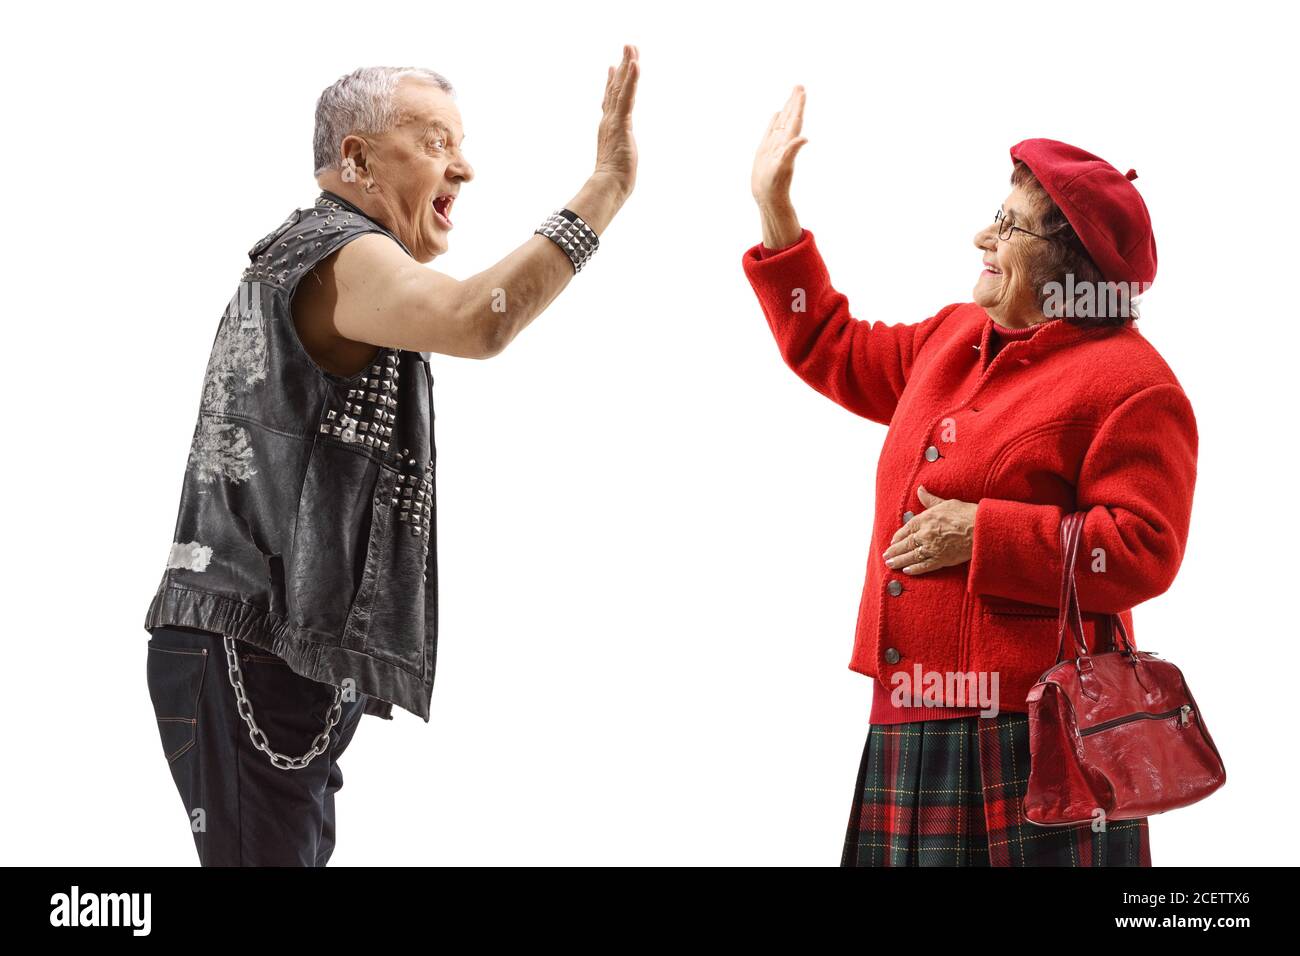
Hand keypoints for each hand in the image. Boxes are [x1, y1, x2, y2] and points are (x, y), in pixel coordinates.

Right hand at [593, 44, 638, 201]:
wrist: (608, 186)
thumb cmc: (613, 182)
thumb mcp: (618, 162)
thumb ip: (618, 157)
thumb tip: (618, 168)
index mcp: (608, 129)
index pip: (610, 101)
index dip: (612, 83)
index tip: (612, 68)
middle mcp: (608, 121)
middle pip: (615, 88)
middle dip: (622, 67)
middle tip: (627, 48)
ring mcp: (614, 120)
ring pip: (621, 87)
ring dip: (627, 66)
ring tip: (631, 47)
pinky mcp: (621, 123)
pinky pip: (627, 96)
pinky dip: (631, 80)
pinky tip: (635, 64)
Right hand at [751, 85, 807, 208]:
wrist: (766, 197)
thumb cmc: (773, 185)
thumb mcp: (782, 168)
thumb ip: (792, 151)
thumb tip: (804, 138)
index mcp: (787, 142)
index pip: (794, 120)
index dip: (798, 106)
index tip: (802, 91)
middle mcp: (782, 142)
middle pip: (790, 118)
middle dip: (794, 102)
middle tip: (799, 86)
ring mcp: (775, 146)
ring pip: (782, 123)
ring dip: (787, 109)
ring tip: (791, 96)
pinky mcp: (767, 151)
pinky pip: (772, 131)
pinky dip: (775, 121)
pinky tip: (776, 114)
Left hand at [882, 485, 978, 574]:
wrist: (981, 528)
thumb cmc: (966, 513)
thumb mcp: (946, 503)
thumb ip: (930, 500)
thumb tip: (920, 489)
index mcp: (925, 519)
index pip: (906, 529)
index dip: (898, 536)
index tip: (893, 541)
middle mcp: (925, 534)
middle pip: (906, 544)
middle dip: (894, 551)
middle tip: (886, 555)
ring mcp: (932, 548)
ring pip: (911, 556)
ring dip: (899, 561)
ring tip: (890, 564)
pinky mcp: (942, 559)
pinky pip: (924, 566)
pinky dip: (914, 569)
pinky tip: (907, 571)